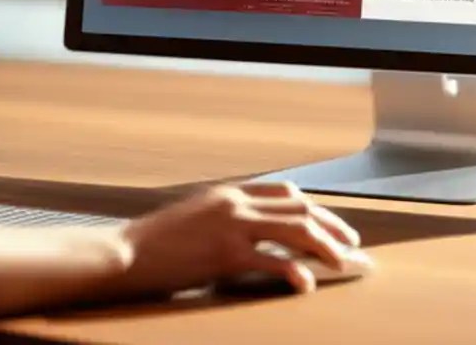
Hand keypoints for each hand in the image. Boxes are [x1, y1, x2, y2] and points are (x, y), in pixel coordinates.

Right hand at [113, 181, 362, 295]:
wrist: (123, 254)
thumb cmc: (154, 244)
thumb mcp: (194, 219)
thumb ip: (224, 221)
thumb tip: (253, 236)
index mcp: (228, 193)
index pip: (285, 192)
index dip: (315, 208)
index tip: (333, 226)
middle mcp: (234, 203)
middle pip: (299, 206)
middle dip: (332, 225)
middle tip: (352, 247)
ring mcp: (231, 226)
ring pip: (296, 228)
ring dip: (325, 245)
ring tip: (343, 263)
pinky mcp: (225, 254)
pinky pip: (272, 261)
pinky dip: (294, 271)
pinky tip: (305, 284)